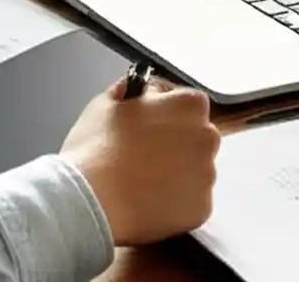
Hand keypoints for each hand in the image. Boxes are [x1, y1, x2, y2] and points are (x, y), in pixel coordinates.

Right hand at [60, 77, 220, 246]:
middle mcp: (207, 139)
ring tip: (138, 180)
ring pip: (193, 170)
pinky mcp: (201, 209)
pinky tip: (145, 200)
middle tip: (139, 152)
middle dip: (172, 142)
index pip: (185, 101)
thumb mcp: (103, 104)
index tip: (146, 120)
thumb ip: (129, 91)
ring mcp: (207, 177)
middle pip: (194, 136)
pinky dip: (172, 201)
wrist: (91, 203)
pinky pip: (188, 201)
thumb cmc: (96, 151)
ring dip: (173, 173)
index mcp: (188, 106)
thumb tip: (133, 90)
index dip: (163, 110)